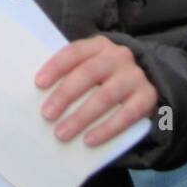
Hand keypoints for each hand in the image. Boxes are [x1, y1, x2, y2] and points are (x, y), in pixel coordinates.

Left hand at [36, 36, 157, 147]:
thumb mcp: (91, 69)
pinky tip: (89, 140)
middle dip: (65, 94)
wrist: (146, 86)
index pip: (74, 52)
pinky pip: (127, 115)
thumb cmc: (105, 79)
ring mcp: (135, 75)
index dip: (55, 66)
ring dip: (81, 116)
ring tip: (62, 133)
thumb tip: (43, 97)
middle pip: (88, 73)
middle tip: (47, 114)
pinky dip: (106, 129)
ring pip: (105, 96)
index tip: (39, 84)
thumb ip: (72, 76)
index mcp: (99, 45)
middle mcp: (118, 56)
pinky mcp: (148, 96)